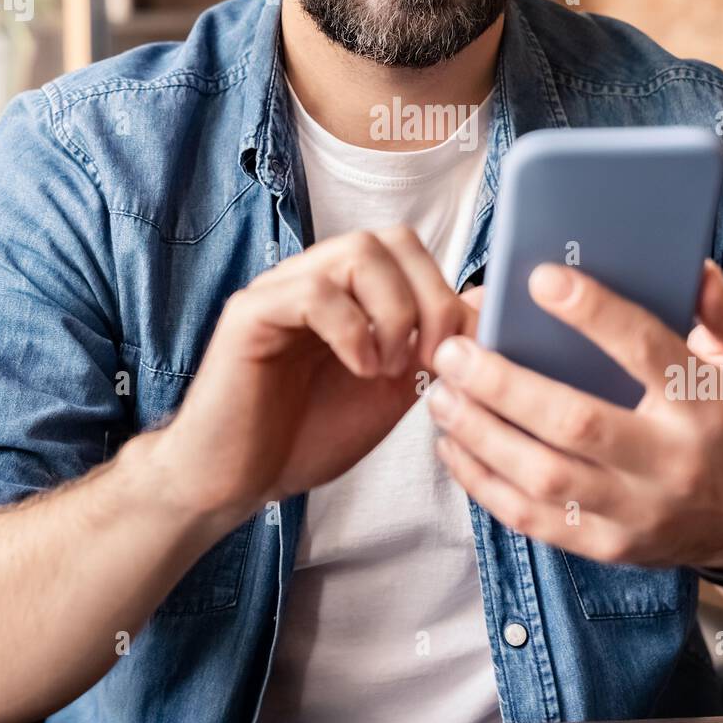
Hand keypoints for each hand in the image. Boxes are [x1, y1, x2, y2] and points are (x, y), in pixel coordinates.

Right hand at [157, 225, 477, 528]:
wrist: (235, 482)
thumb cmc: (306, 435)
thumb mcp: (391, 391)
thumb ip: (433, 348)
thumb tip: (487, 302)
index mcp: (349, 292)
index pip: (410, 249)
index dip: (446, 293)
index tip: (455, 356)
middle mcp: (315, 278)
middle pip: (391, 239)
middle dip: (429, 299)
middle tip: (427, 360)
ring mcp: (281, 289)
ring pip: (357, 252)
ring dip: (393, 313)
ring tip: (386, 368)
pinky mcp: (250, 313)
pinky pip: (313, 290)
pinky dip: (352, 329)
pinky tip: (358, 369)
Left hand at [428, 260, 722, 569]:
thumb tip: (692, 267)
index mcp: (702, 404)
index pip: (645, 351)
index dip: (593, 314)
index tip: (540, 279)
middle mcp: (670, 462)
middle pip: (576, 424)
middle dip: (503, 385)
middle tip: (452, 351)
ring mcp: (636, 512)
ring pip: (544, 478)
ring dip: (481, 434)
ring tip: (440, 394)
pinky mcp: (607, 547)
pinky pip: (533, 521)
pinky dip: (483, 483)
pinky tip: (452, 446)